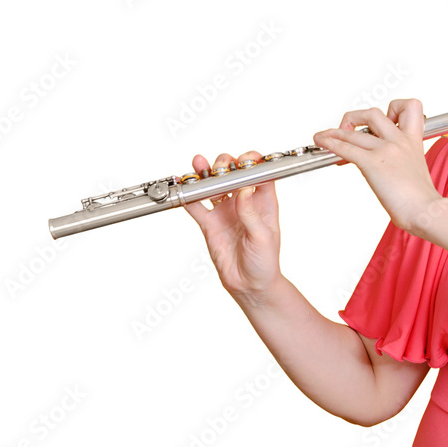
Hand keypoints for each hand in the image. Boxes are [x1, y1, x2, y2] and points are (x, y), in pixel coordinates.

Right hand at [183, 150, 282, 307]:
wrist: (249, 285)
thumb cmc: (265, 262)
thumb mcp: (263, 237)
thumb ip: (251, 213)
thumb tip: (244, 189)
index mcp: (263, 202)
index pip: (259, 173)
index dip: (252, 162)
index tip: (245, 160)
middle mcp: (244, 202)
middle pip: (233, 173)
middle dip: (226, 164)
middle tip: (221, 169)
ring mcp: (225, 211)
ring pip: (214, 184)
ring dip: (206, 173)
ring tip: (200, 165)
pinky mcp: (209, 223)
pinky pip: (196, 206)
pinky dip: (188, 196)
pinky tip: (182, 188)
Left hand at [313, 99, 442, 236]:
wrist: (425, 210)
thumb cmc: (422, 198)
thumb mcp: (416, 169)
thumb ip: (403, 160)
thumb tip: (388, 167)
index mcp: (413, 140)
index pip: (409, 106)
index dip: (393, 108)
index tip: (384, 119)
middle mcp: (399, 140)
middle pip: (373, 113)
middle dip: (355, 117)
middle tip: (348, 129)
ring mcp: (385, 150)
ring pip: (353, 132)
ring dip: (334, 132)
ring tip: (323, 137)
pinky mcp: (372, 163)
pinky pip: (345, 148)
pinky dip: (330, 143)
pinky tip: (322, 143)